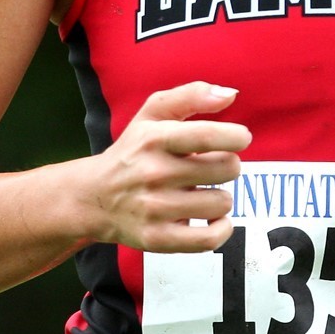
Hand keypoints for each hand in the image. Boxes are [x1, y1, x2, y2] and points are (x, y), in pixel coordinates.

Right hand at [79, 81, 250, 252]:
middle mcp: (152, 173)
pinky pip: (208, 239)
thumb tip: (231, 94)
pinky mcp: (156, 238)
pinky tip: (214, 219)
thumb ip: (191, 96)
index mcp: (154, 139)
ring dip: (221, 197)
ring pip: (221, 203)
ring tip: (202, 192)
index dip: (235, 136)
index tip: (241, 138)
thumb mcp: (152, 114)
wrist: (93, 197)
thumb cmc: (133, 151)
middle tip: (212, 167)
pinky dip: (222, 229)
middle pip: (226, 169)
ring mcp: (154, 208)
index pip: (206, 135)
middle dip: (228, 165)